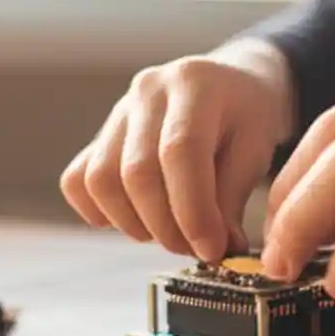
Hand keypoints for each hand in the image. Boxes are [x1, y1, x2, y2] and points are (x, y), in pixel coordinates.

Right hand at [60, 40, 293, 261]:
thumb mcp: (256, 150)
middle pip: (137, 171)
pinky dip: (100, 211)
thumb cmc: (246, 117)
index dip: (193, 210)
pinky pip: (78, 181)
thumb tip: (215, 250)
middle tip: (194, 248)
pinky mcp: (100, 136)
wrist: (228, 87)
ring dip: (134, 224)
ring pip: (102, 179)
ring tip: (169, 233)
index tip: (211, 249)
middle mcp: (147, 92)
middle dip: (166, 226)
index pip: (180, 151)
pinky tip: (136, 219)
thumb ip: (232, 198)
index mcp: (194, 84)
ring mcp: (117, 112)